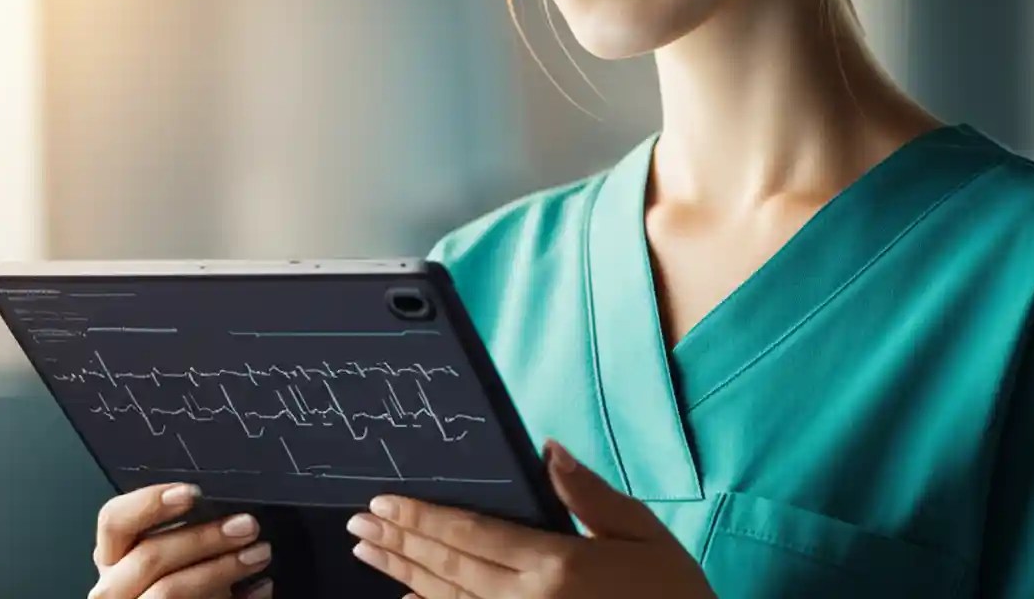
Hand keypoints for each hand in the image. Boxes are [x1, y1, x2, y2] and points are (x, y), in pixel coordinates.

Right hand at [89, 483, 273, 598]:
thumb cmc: (185, 584)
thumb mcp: (176, 554)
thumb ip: (186, 532)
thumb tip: (228, 512)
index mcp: (115, 557)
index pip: (115, 520)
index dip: (150, 502)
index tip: (192, 493)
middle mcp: (115, 587)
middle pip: (148, 556)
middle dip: (203, 538)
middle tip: (247, 526)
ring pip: (168, 590)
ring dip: (222, 569)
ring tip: (259, 554)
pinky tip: (262, 587)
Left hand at [346, 440, 716, 598]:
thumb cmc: (674, 593)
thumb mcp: (642, 532)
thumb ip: (589, 494)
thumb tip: (548, 449)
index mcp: (556, 565)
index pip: (471, 535)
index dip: (422, 518)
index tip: (384, 502)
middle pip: (447, 568)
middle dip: (398, 542)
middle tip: (359, 522)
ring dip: (402, 573)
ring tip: (368, 551)